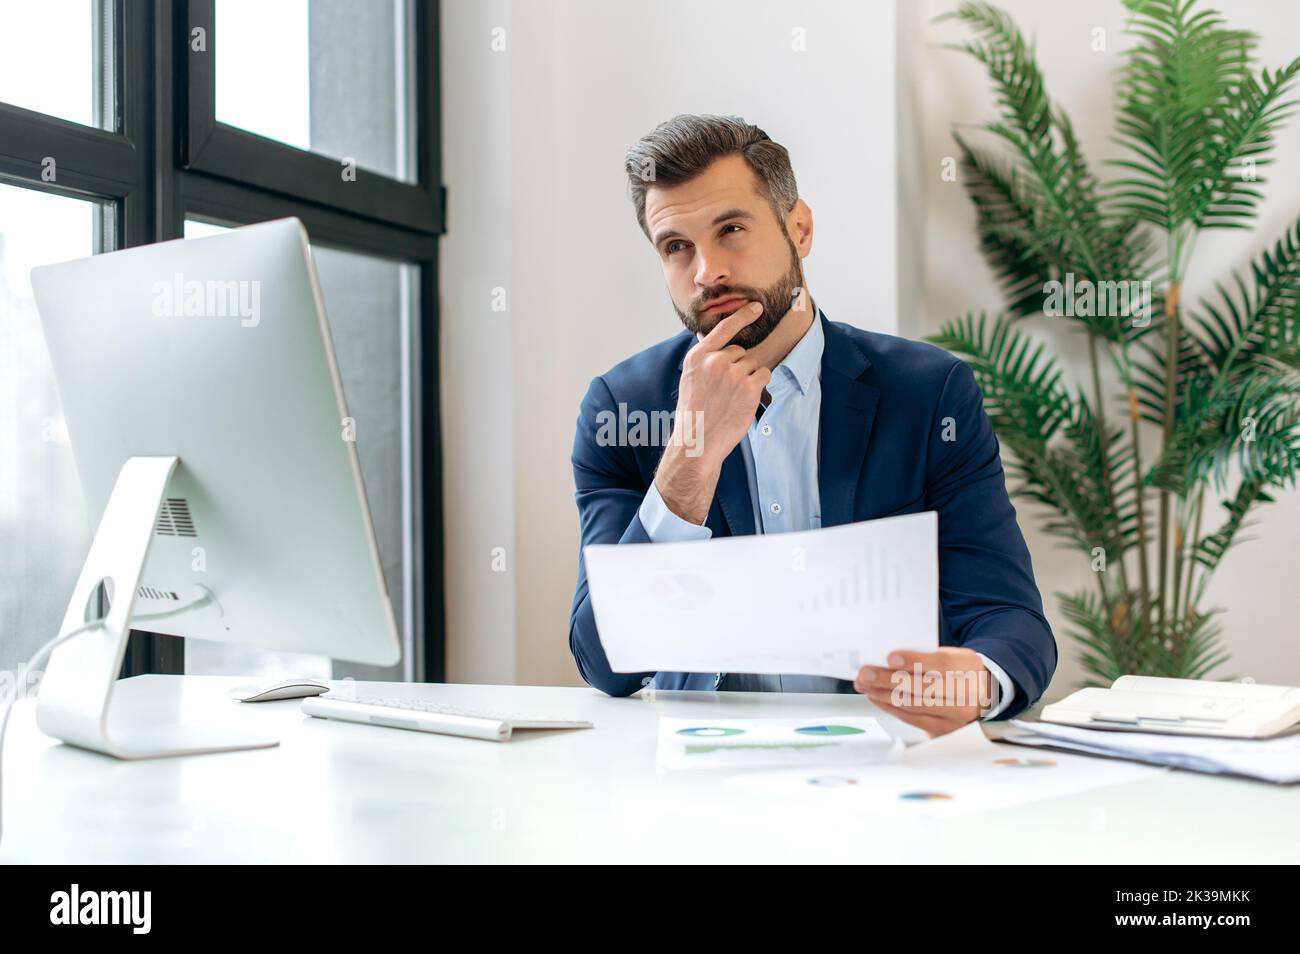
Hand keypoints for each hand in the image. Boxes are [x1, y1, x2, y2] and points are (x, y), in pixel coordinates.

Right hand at [655, 302, 771, 523]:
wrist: (697, 441)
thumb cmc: (694, 414)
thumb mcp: (689, 379)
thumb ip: (702, 359)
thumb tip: (708, 339)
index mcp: (697, 357)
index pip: (723, 329)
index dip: (742, 316)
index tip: (756, 307)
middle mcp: (715, 361)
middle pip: (740, 352)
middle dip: (739, 367)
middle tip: (726, 391)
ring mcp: (733, 373)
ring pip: (753, 364)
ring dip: (749, 379)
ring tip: (732, 398)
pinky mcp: (749, 387)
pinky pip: (763, 375)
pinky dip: (759, 386)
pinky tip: (744, 400)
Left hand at [853, 648, 993, 736]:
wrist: (985, 694)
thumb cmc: (961, 670)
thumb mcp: (953, 654)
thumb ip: (927, 655)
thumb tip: (889, 658)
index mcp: (968, 669)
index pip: (941, 665)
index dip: (914, 661)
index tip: (890, 657)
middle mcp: (965, 696)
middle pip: (922, 689)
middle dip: (887, 681)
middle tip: (865, 674)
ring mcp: (954, 717)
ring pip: (912, 706)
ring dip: (882, 695)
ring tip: (864, 684)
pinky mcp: (943, 730)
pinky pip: (910, 719)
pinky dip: (889, 707)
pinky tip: (875, 697)